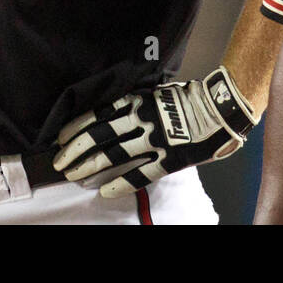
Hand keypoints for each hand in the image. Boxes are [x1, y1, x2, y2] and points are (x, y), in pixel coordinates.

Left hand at [53, 66, 258, 197]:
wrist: (223, 107)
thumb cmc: (192, 97)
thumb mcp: (159, 91)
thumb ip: (138, 102)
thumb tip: (116, 110)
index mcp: (138, 101)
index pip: (98, 115)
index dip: (76, 128)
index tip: (61, 138)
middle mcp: (142, 119)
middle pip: (99, 136)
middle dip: (75, 149)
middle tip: (59, 162)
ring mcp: (156, 140)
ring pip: (114, 154)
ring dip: (90, 166)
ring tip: (74, 176)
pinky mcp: (170, 158)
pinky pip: (141, 174)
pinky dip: (121, 183)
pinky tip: (105, 191)